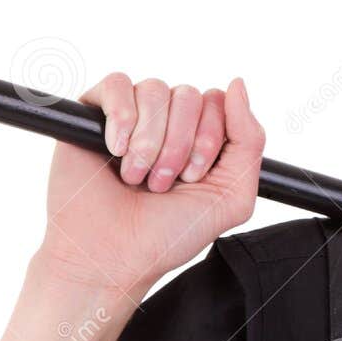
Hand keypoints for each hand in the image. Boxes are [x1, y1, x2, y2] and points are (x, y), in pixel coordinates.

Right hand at [33, 72, 264, 296]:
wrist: (110, 256)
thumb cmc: (166, 234)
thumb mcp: (231, 196)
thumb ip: (249, 141)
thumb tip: (237, 84)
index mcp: (199, 138)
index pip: (217, 102)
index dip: (209, 138)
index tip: (193, 178)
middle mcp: (167, 123)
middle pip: (188, 94)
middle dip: (179, 145)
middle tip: (161, 184)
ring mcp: (131, 116)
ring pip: (155, 89)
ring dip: (150, 141)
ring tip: (136, 177)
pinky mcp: (92, 114)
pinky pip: (117, 84)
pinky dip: (121, 118)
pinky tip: (115, 150)